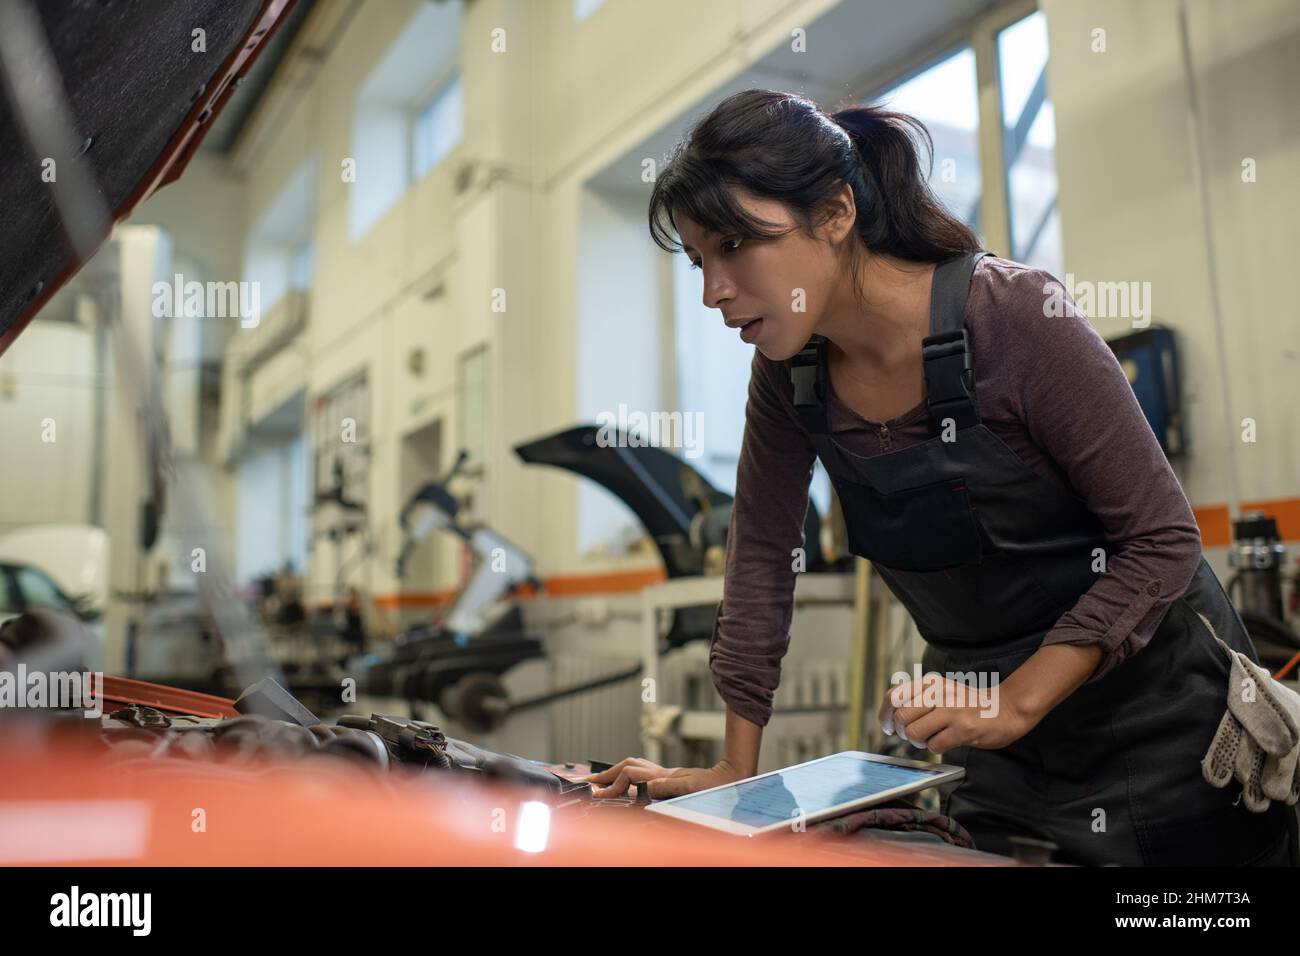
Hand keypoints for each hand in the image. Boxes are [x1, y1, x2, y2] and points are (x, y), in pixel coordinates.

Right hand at [582, 758, 746, 799]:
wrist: (733, 779)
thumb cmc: (716, 788)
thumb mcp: (694, 788)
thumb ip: (670, 785)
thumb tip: (648, 785)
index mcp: (664, 777)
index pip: (630, 776)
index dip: (613, 784)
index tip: (599, 794)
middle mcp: (663, 774)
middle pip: (627, 766)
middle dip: (607, 774)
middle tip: (589, 781)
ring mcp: (667, 774)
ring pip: (634, 766)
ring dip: (616, 771)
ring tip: (601, 779)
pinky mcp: (672, 778)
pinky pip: (643, 772)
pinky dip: (629, 774)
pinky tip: (627, 780)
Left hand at [879, 672, 1037, 754]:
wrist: (1008, 708)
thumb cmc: (971, 703)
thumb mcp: (943, 690)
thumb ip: (920, 697)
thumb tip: (892, 714)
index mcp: (930, 683)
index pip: (893, 696)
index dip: (884, 715)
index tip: (888, 726)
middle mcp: (938, 694)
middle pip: (901, 718)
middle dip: (903, 732)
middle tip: (914, 736)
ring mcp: (951, 711)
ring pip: (914, 733)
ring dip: (919, 742)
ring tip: (931, 739)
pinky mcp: (963, 729)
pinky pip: (935, 745)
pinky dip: (936, 748)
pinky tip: (946, 742)